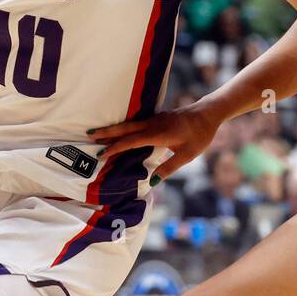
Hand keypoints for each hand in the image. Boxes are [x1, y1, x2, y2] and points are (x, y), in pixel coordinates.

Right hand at [90, 101, 223, 181]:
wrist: (208, 113)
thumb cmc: (199, 135)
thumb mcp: (187, 155)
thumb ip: (169, 167)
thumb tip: (152, 181)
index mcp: (157, 134)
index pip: (131, 141)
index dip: (115, 148)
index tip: (101, 154)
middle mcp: (152, 125)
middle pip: (125, 129)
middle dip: (106, 132)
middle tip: (89, 135)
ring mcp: (154, 120)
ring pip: (129, 125)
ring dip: (113, 129)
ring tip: (98, 133)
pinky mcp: (157, 118)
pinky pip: (136, 124)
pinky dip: (124, 128)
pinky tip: (120, 131)